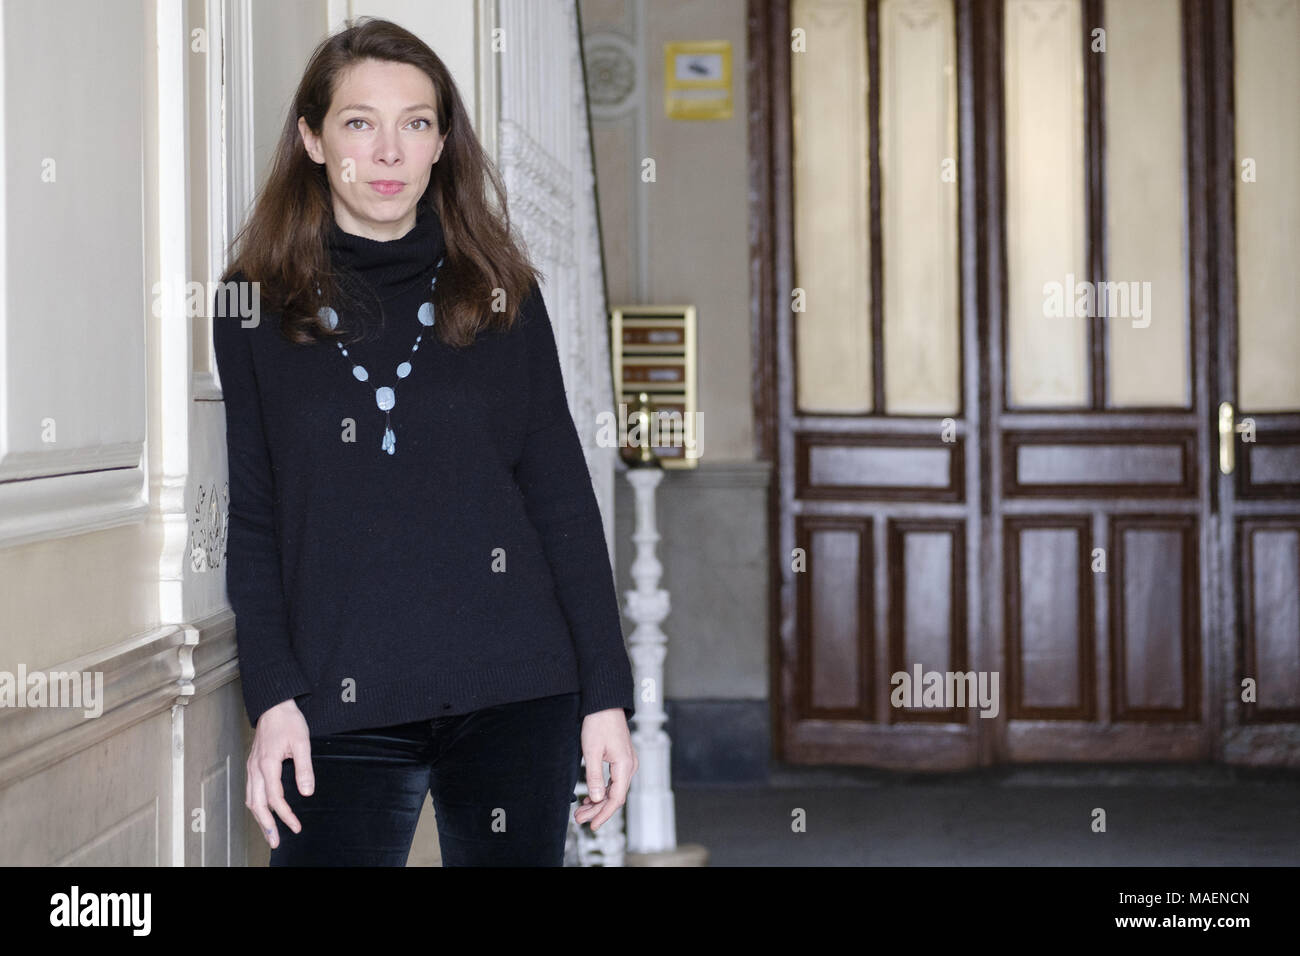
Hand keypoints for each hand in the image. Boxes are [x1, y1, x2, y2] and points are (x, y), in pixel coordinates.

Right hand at [245, 698, 313, 848]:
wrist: (274, 705)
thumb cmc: (288, 721)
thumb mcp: (302, 742)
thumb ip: (304, 768)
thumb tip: (307, 791)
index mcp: (267, 763)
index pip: (275, 797)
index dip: (285, 815)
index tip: (296, 826)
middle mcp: (255, 768)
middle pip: (257, 804)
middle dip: (266, 825)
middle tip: (276, 842)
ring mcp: (251, 767)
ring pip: (250, 799)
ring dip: (259, 818)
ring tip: (269, 833)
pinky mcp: (252, 765)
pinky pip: (250, 791)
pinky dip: (255, 806)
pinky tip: (262, 812)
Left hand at [574, 708, 637, 831]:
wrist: (605, 704)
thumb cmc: (598, 723)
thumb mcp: (592, 751)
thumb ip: (595, 776)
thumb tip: (597, 798)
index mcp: (624, 765)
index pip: (616, 798)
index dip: (604, 814)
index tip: (592, 825)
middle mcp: (629, 765)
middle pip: (615, 796)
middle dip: (597, 810)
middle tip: (579, 818)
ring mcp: (627, 762)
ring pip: (614, 790)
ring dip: (599, 801)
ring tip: (582, 810)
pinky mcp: (622, 759)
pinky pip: (615, 781)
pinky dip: (603, 791)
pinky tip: (591, 797)